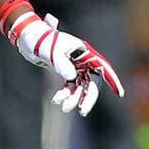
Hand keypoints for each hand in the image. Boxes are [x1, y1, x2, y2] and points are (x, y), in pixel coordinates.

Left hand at [8, 10, 123, 116]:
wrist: (29, 38)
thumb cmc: (42, 40)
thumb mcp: (51, 51)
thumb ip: (62, 64)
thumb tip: (71, 76)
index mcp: (84, 51)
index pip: (102, 67)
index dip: (112, 79)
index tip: (119, 93)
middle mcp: (83, 59)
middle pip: (92, 81)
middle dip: (88, 97)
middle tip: (82, 110)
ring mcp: (76, 66)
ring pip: (80, 87)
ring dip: (74, 98)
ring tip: (64, 108)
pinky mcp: (67, 71)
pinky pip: (70, 86)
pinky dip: (65, 93)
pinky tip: (57, 100)